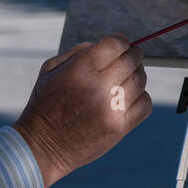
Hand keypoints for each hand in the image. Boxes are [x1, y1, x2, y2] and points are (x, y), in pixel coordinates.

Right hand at [11, 34, 151, 187]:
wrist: (42, 147)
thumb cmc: (45, 105)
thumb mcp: (50, 71)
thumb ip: (78, 52)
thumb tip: (107, 46)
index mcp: (79, 71)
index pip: (114, 45)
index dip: (121, 40)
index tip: (122, 43)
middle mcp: (97, 89)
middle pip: (130, 61)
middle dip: (133, 55)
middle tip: (132, 55)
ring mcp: (110, 110)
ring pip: (140, 81)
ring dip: (138, 73)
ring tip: (129, 75)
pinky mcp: (119, 129)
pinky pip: (144, 104)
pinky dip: (141, 95)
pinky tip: (130, 95)